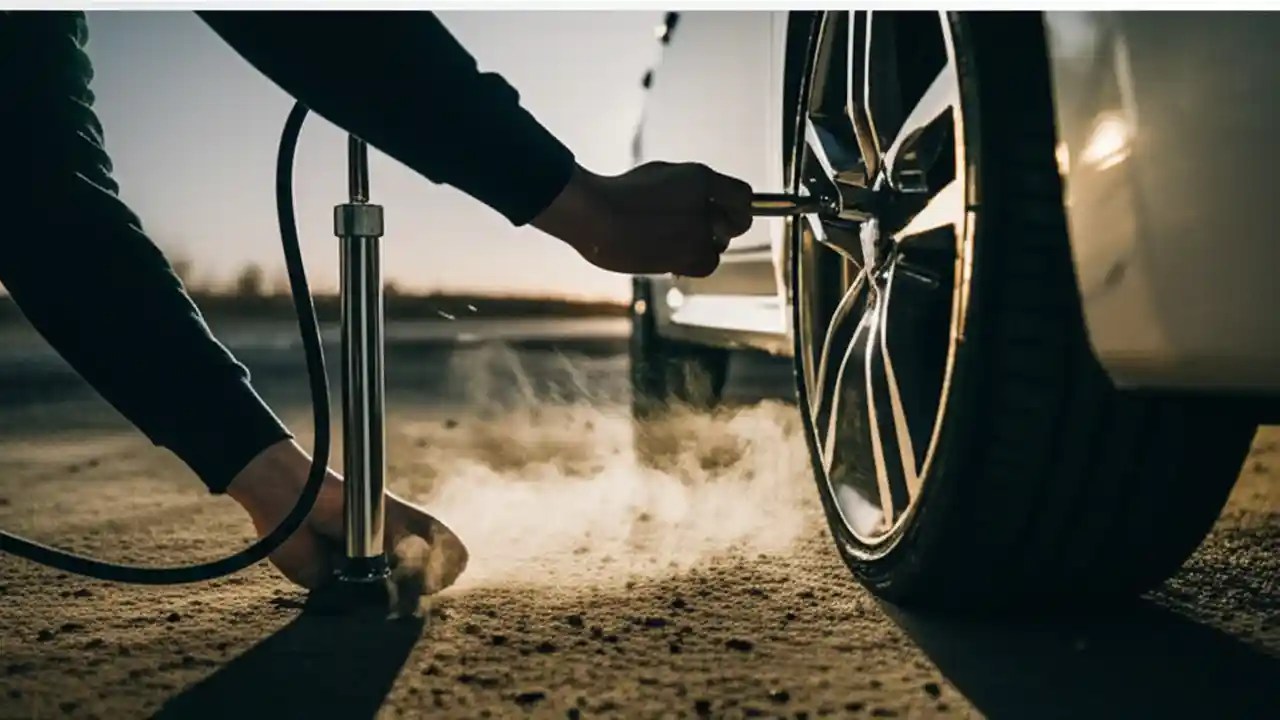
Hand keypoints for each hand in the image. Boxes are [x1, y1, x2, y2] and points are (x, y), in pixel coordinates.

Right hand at [531, 162, 753, 277]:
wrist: (595, 217)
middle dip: (724, 224)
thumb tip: (712, 201)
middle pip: (739, 223)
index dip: (739, 205)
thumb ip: (694, 186)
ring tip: (676, 237)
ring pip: (720, 246)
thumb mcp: (662, 174)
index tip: (732, 210)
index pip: (744, 196)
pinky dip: (696, 261)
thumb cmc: (620, 193)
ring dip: (706, 244)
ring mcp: (697, 236)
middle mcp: (705, 208)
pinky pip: (707, 264)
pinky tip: (674, 253)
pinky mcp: (686, 260)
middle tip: (702, 224)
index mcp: (700, 179)